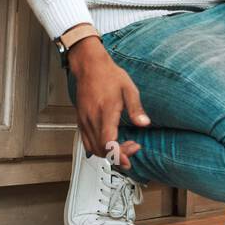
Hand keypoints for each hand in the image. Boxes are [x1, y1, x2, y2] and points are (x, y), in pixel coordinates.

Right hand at [69, 37, 147, 168]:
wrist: (90, 66)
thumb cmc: (109, 75)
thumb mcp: (129, 88)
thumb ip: (136, 108)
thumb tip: (144, 123)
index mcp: (105, 110)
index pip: (107, 141)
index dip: (118, 154)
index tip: (129, 157)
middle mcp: (92, 118)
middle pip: (101, 149)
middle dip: (118, 155)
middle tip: (132, 147)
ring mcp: (84, 120)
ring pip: (93, 148)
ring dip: (108, 153)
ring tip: (122, 146)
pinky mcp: (80, 120)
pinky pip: (86, 142)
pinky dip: (98, 148)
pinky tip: (109, 143)